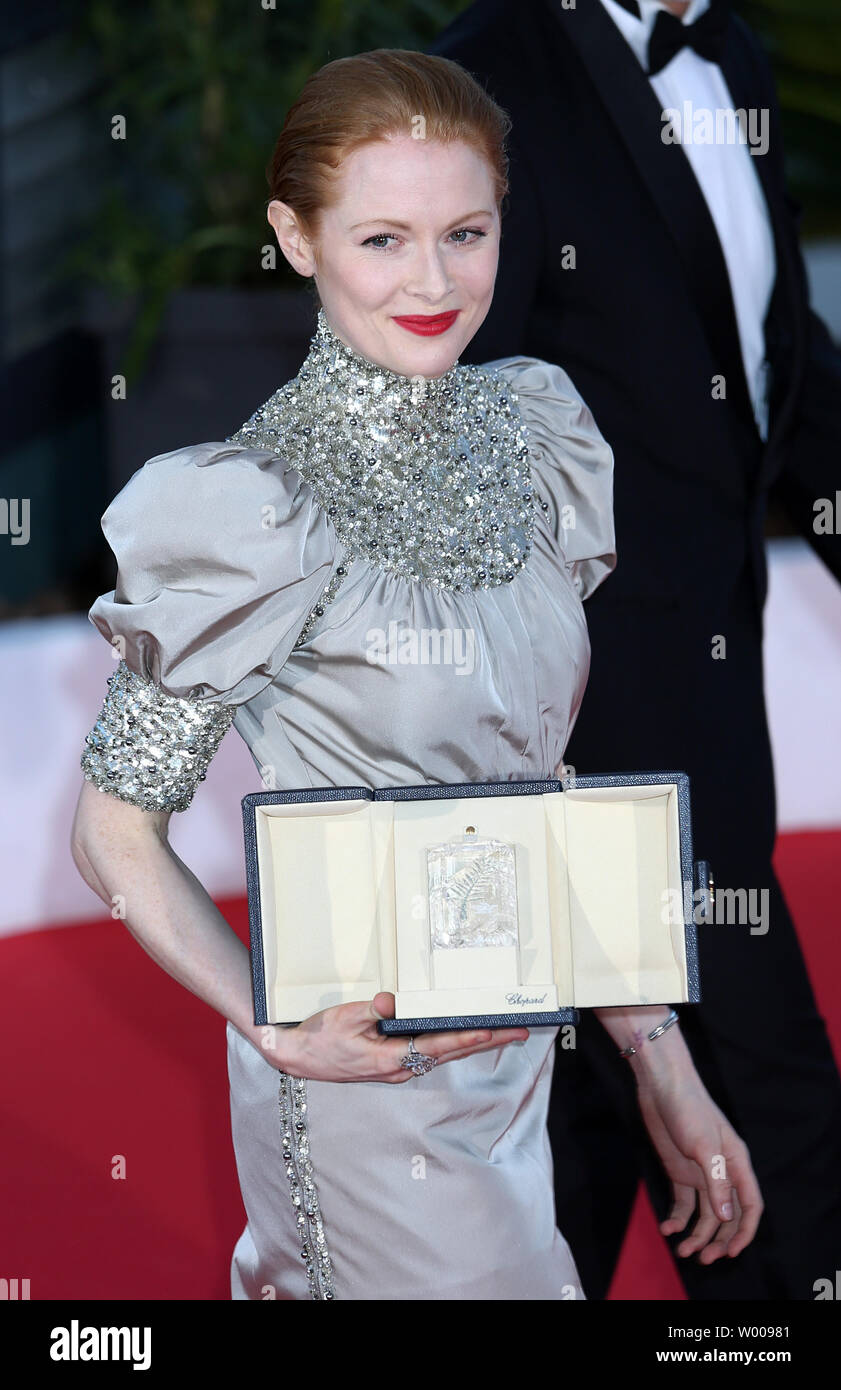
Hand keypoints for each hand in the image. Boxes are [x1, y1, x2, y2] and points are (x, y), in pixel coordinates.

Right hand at [266, 991, 529, 1082]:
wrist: (297, 1057)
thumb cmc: (319, 1037)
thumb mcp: (343, 1017)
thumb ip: (371, 1010)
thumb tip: (393, 1000)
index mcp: (391, 1059)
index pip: (440, 1046)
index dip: (470, 1039)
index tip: (496, 1031)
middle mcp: (400, 1069)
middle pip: (452, 1054)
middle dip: (487, 1042)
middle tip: (520, 1031)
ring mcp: (397, 1069)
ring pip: (444, 1056)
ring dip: (474, 1044)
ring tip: (503, 1033)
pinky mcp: (393, 1064)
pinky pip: (431, 1053)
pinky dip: (453, 1046)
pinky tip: (464, 1038)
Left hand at [634, 1066, 763, 1262]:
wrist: (660, 1085)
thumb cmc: (688, 1108)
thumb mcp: (704, 1146)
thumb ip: (716, 1182)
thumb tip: (726, 1218)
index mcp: (736, 1163)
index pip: (750, 1205)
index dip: (744, 1231)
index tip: (732, 1252)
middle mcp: (721, 1171)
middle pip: (727, 1215)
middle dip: (718, 1239)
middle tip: (704, 1259)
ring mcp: (700, 1172)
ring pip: (705, 1214)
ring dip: (697, 1234)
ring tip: (682, 1251)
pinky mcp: (679, 1170)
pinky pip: (683, 1203)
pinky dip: (677, 1218)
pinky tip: (667, 1227)